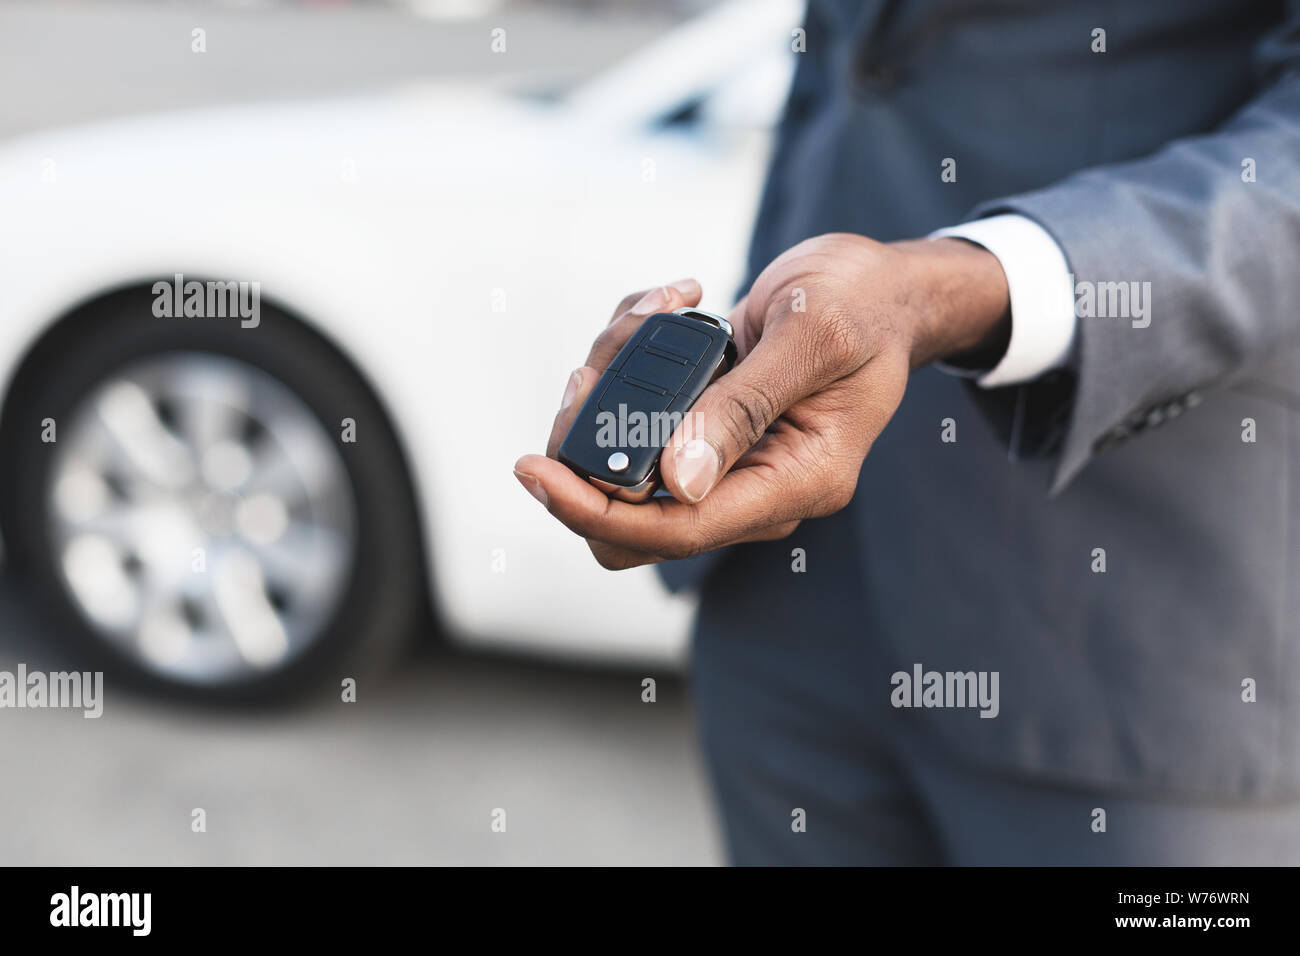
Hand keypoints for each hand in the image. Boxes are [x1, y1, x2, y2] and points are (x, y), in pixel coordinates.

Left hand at [514, 234, 1009, 568]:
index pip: (678, 531)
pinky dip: (628, 360)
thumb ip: (744, 408)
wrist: (882, 288)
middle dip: (589, 448)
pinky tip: (664, 306)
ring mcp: (728, 462)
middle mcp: (756, 487)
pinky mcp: (705, 430)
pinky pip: (638, 419)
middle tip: (592, 370)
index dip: (595, 511)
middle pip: (633, 518)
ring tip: (652, 311)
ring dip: (610, 385)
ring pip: (624, 464)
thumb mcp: (812, 336)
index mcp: (796, 482)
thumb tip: (678, 480)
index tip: (535, 472)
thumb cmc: (863, 305)